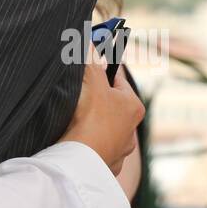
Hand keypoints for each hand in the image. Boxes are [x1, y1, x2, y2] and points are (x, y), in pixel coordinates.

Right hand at [59, 46, 144, 175]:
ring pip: (104, 130)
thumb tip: (88, 42)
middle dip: (95, 98)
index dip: (101, 71)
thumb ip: (90, 59)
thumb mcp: (90, 81)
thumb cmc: (90, 118)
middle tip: (77, 93)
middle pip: (111, 105)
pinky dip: (87, 144)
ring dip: (91, 124)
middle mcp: (131, 130)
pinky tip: (74, 140)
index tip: (89, 66)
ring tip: (73, 119)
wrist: (80, 161)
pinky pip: (96, 150)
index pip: (117, 79)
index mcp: (133, 107)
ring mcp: (119, 151)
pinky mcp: (106, 166)